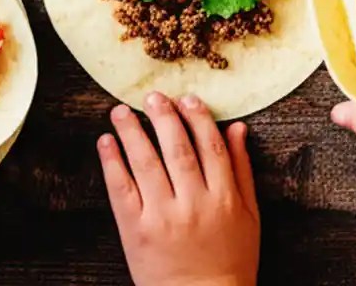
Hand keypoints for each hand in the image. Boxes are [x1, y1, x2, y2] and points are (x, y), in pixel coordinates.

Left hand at [99, 93, 258, 285]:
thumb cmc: (230, 260)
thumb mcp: (249, 216)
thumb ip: (242, 170)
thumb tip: (236, 128)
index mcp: (223, 198)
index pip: (209, 146)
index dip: (197, 118)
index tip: (187, 99)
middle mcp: (193, 203)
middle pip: (177, 148)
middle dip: (164, 116)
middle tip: (152, 96)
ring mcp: (162, 216)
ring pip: (146, 162)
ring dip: (132, 131)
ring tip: (121, 111)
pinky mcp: (136, 229)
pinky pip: (121, 188)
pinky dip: (112, 162)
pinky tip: (106, 142)